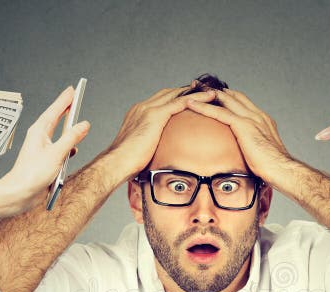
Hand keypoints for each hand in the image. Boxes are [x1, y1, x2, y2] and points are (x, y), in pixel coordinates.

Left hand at [0, 86, 90, 221]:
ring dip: (67, 128)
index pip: (55, 111)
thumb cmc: (32, 174)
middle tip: (73, 98)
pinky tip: (73, 149)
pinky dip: (67, 147)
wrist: (20, 193)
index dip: (64, 100)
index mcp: (39, 132)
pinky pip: (60, 148)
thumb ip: (71, 138)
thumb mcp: (56, 154)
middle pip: (55, 119)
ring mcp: (43, 149)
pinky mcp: (46, 160)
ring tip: (74, 118)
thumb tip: (84, 125)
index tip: (72, 90)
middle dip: (65, 109)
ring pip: (58, 134)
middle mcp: (40, 138)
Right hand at [102, 86, 217, 183]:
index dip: (175, 98)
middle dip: (187, 90)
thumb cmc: (126, 163)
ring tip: (212, 91)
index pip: (160, 100)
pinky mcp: (155, 115)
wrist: (117, 162)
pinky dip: (197, 98)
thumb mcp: (140, 151)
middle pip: (169, 93)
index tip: (189, 99)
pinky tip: (210, 97)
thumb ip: (150, 148)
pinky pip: (180, 102)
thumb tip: (157, 160)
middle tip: (204, 89)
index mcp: (138, 114)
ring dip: (196, 91)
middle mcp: (142, 107)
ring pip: (177, 94)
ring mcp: (148, 109)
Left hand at [186, 89, 293, 187]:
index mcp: (262, 120)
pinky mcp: (244, 125)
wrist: (282, 170)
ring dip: (207, 93)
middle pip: (233, 96)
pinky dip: (204, 107)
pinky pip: (219, 112)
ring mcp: (251, 118)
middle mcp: (257, 115)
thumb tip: (245, 158)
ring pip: (225, 100)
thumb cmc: (273, 168)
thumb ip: (253, 150)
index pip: (242, 102)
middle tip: (199, 85)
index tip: (215, 95)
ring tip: (192, 88)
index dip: (228, 97)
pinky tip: (191, 104)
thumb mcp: (261, 154)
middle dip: (215, 90)